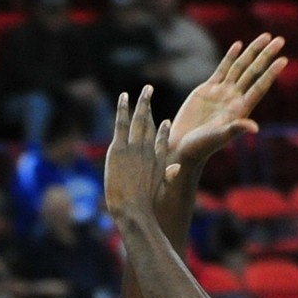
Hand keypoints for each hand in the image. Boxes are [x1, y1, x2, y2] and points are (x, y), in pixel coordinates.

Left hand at [103, 87, 178, 219]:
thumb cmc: (145, 206)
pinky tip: (124, 97)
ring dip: (142, 103)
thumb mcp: (159, 190)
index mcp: (158, 162)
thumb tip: (177, 167)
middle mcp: (148, 151)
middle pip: (150, 124)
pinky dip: (123, 109)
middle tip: (150, 91)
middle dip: (150, 107)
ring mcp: (134, 148)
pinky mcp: (120, 148)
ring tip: (145, 89)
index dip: (163, 131)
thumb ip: (168, 176)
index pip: (161, 142)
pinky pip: (122, 123)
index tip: (165, 121)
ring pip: (139, 120)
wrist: (134, 208)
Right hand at [167, 34, 286, 168]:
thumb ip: (236, 128)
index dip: (271, 73)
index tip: (283, 59)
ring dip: (252, 52)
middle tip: (280, 39)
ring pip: (240, 67)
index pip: (259, 86)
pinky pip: (222, 69)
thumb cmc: (202, 146)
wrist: (182, 146)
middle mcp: (234, 98)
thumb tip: (254, 128)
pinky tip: (239, 45)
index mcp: (240, 109)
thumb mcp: (219, 137)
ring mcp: (221, 92)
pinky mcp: (207, 90)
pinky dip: (230, 57)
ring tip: (266, 36)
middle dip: (266, 55)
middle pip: (253, 72)